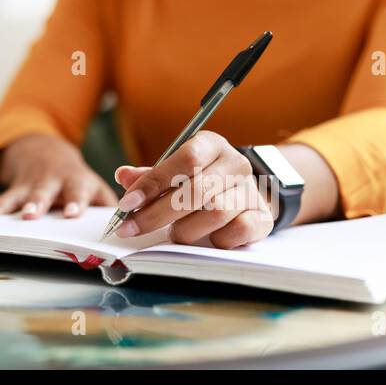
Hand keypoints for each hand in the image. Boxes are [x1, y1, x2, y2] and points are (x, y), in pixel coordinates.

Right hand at [0, 134, 116, 218]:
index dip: (76, 201)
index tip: (72, 213)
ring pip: (23, 194)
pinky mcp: (16, 187)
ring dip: (16, 205)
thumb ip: (109, 205)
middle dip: (39, 203)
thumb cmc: (75, 179)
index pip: (79, 191)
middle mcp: (54, 180)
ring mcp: (33, 183)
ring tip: (8, 217)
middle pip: (46, 192)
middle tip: (32, 215)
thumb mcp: (95, 186)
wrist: (45, 151)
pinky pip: (4, 198)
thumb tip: (129, 226)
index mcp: (78, 181)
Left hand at [111, 130, 274, 248]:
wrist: (242, 192)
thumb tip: (123, 176)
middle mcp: (235, 163)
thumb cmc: (199, 180)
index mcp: (211, 144)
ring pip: (216, 212)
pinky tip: (205, 239)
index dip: (153, 184)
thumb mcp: (174, 171)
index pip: (184, 160)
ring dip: (186, 229)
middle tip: (131, 228)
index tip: (126, 204)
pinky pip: (238, 231)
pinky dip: (216, 239)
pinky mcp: (262, 217)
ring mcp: (251, 190)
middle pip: (196, 190)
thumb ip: (149, 176)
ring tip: (173, 233)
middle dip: (157, 214)